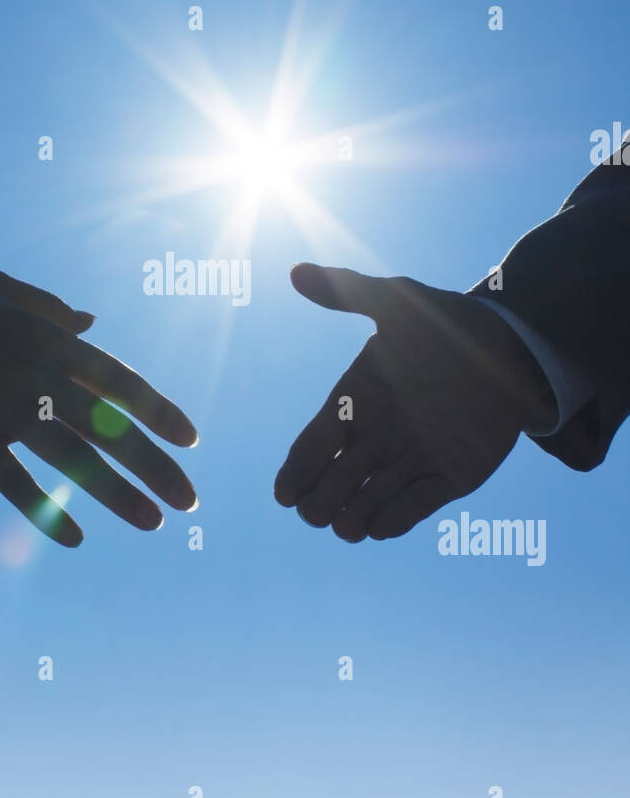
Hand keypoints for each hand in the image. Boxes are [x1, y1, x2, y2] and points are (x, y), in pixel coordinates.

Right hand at [0, 268, 197, 545]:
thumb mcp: (2, 289)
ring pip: (71, 459)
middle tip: (190, 500)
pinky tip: (76, 538)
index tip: (191, 440)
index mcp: (47, 340)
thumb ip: (51, 310)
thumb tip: (93, 324)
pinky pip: (11, 481)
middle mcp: (35, 377)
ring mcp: (2, 409)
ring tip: (153, 523)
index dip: (158, 411)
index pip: (119, 381)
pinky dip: (42, 511)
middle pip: (107, 428)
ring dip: (116, 494)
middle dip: (153, 465)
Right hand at [274, 264, 554, 541]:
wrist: (510, 346)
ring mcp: (408, 462)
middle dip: (319, 504)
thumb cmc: (447, 322)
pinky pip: (410, 513)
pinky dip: (392, 522)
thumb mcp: (398, 302)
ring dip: (351, 521)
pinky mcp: (447, 480)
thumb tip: (295, 273)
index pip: (311, 449)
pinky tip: (382, 523)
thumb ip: (348, 292)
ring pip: (364, 508)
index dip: (295, 474)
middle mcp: (374, 439)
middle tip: (322, 509)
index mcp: (353, 403)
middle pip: (329, 488)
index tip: (286, 495)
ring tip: (351, 523)